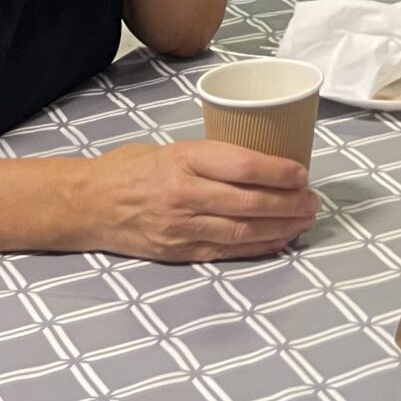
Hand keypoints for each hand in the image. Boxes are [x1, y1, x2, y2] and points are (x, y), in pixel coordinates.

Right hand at [86, 140, 317, 261]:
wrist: (87, 205)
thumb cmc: (130, 168)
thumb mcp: (170, 148)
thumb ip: (210, 157)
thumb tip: (258, 161)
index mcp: (184, 160)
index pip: (243, 166)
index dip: (279, 172)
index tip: (303, 173)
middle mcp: (185, 195)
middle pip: (249, 202)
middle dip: (288, 204)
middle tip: (313, 201)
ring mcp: (181, 228)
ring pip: (242, 231)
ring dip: (280, 228)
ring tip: (304, 222)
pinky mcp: (178, 252)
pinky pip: (226, 252)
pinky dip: (257, 248)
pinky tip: (279, 242)